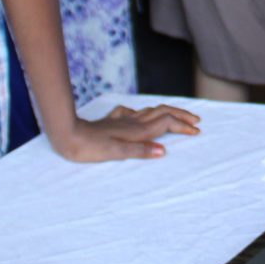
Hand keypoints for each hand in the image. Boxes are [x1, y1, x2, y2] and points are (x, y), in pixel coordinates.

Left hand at [49, 102, 202, 161]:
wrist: (67, 135)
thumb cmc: (90, 148)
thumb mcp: (116, 153)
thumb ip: (140, 151)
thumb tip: (164, 151)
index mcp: (137, 131)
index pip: (166, 124)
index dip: (183, 126)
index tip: (197, 131)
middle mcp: (133, 123)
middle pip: (163, 113)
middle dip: (181, 115)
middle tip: (196, 120)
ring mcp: (123, 121)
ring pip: (151, 111)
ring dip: (167, 112)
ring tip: (177, 116)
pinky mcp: (112, 122)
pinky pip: (133, 113)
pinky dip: (144, 113)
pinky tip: (138, 116)